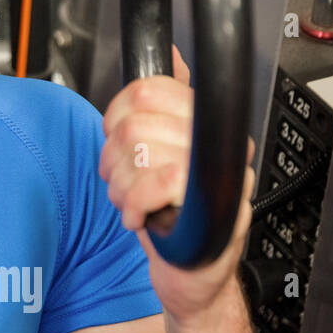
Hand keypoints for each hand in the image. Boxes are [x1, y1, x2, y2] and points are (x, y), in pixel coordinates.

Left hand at [99, 44, 256, 325]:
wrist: (192, 276)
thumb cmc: (173, 217)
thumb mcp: (160, 156)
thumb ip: (161, 109)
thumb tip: (168, 56)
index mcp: (206, 126)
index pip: (151, 89)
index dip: (118, 115)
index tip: (117, 138)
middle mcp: (218, 148)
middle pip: (136, 124)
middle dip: (113, 158)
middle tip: (123, 180)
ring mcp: (218, 179)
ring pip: (143, 152)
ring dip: (121, 185)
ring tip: (131, 200)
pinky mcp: (211, 210)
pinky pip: (160, 183)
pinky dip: (134, 205)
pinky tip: (138, 218)